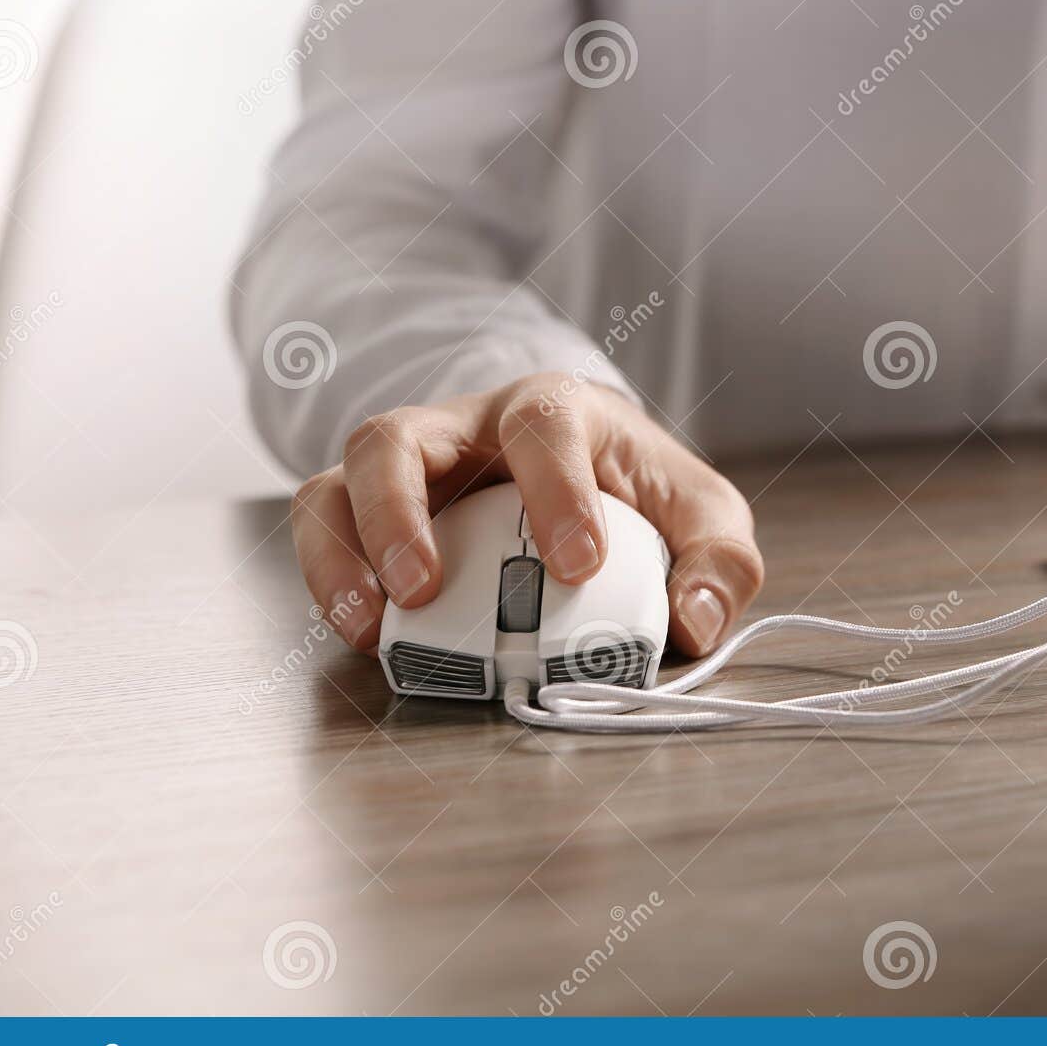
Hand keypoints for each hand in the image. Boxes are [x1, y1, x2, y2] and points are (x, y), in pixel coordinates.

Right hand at [290, 374, 763, 659]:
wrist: (586, 470)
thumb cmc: (637, 490)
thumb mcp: (701, 514)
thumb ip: (720, 562)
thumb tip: (695, 621)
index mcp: (556, 411)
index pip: (545, 428)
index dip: (557, 491)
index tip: (578, 564)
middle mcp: (466, 427)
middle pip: (400, 436)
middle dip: (401, 513)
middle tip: (424, 590)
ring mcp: (414, 466)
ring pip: (342, 478)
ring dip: (342, 550)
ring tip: (369, 625)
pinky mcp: (377, 508)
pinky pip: (326, 524)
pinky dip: (330, 576)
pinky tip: (361, 634)